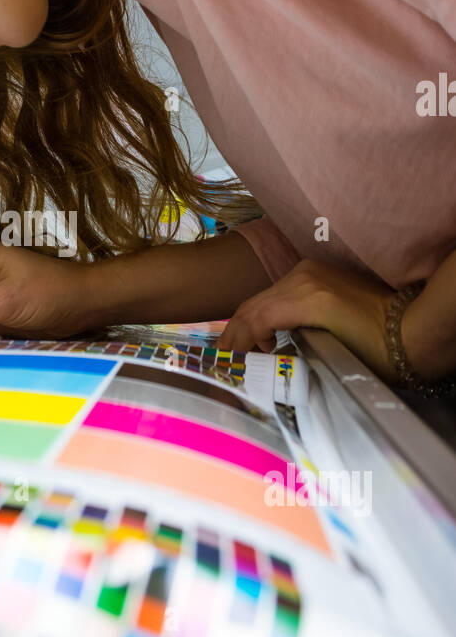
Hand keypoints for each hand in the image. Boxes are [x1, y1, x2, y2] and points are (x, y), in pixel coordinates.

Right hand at [217, 257, 395, 380]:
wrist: (412, 329)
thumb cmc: (378, 350)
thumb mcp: (329, 354)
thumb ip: (288, 351)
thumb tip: (260, 361)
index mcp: (307, 297)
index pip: (254, 318)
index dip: (237, 344)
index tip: (229, 365)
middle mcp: (303, 276)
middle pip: (253, 304)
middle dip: (235, 333)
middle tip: (224, 359)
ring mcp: (310, 272)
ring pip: (263, 297)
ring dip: (248, 323)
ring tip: (242, 351)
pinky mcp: (316, 273)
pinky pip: (278, 292)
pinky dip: (265, 313)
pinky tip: (266, 336)